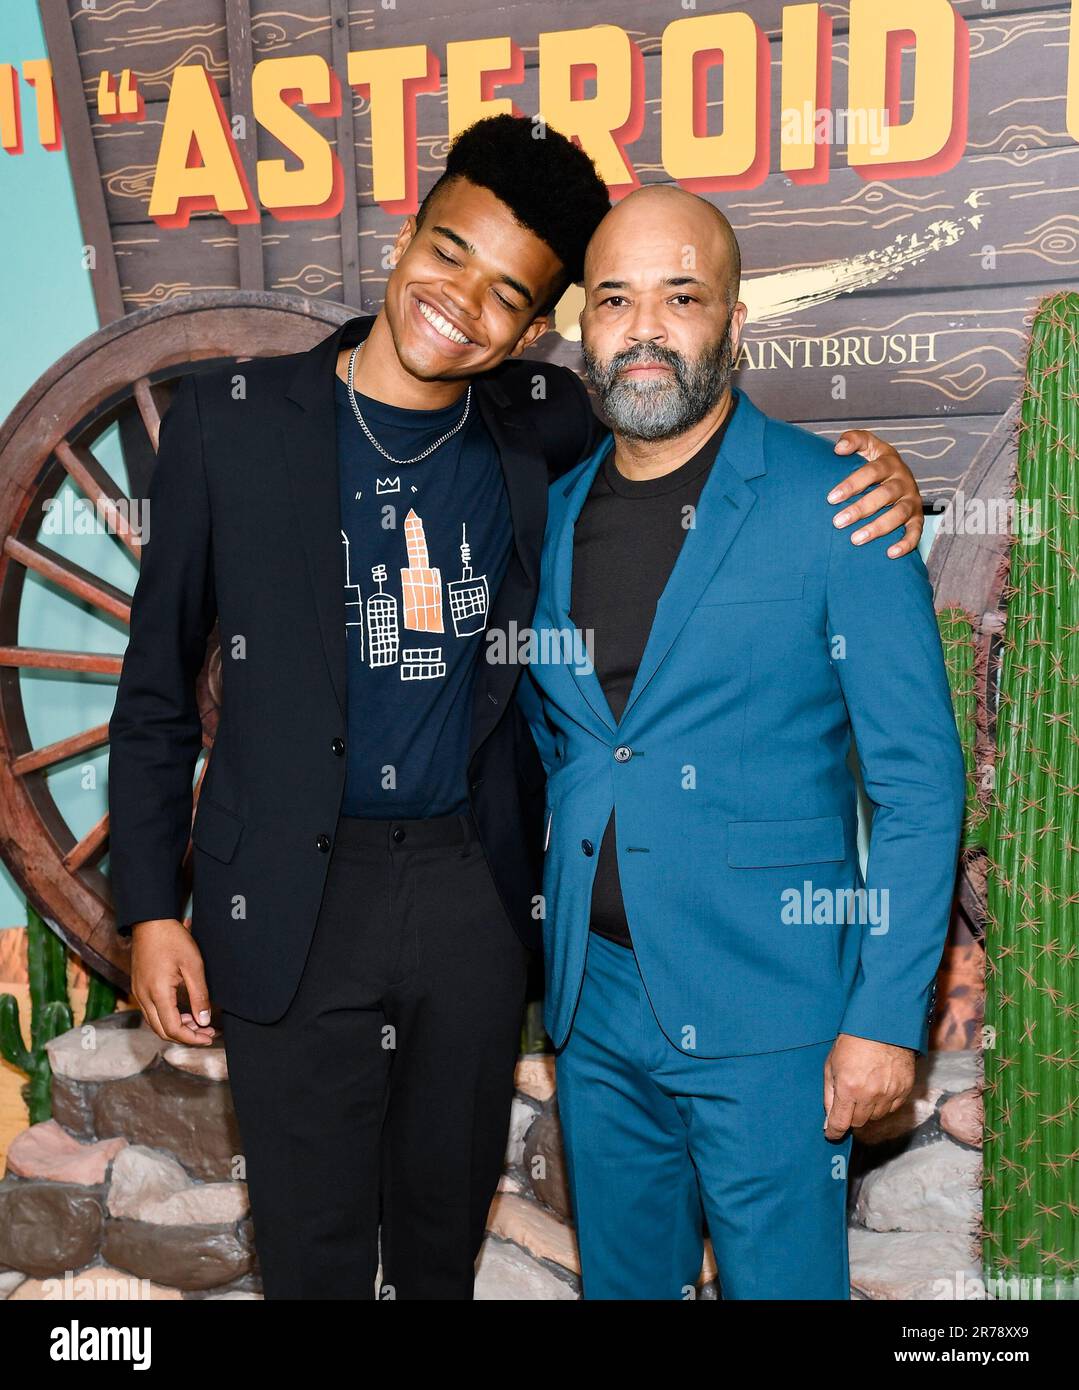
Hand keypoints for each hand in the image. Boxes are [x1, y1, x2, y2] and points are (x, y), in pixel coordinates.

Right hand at [129, 918, 215, 1045]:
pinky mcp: (139, 988)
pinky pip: (151, 1012)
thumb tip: (204, 1021)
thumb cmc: (173, 939)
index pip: (173, 1029)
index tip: (209, 1037)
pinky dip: (167, 1018)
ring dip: (176, 1028)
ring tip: (199, 1024)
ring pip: (155, 1023)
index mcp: (157, 993)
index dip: (192, 1038)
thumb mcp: (193, 965)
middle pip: (162, 1031)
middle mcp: (143, 997)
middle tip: (207, 1034)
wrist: (150, 921)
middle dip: (186, 1037)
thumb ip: (199, 995)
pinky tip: (184, 1013)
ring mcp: (139, 993)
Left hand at [822, 1032, 915, 1139]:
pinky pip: (891, 1109)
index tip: (832, 1134)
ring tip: (864, 1089)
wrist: (882, 1026)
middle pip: (858, 1122)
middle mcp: (870, 1095)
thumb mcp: (831, 1065)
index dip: (834, 1132)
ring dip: (867, 1110)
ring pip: (875, 1117)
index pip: (840, 1123)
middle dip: (851, 1115)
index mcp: (849, 1088)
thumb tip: (828, 1120)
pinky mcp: (904, 1091)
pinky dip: (883, 1104)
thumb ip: (829, 1095)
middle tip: (849, 1100)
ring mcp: (889, 1094)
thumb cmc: (852, 1042)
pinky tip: (878, 1087)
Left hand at [828, 431, 923, 557]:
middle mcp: (903, 480)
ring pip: (898, 514)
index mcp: (889, 461)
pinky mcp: (917, 517)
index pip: (872, 471)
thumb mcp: (867, 445)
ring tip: (855, 540)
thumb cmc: (873, 462)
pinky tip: (890, 553)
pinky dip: (906, 543)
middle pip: (884, 495)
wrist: (897, 476)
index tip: (831, 498)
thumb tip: (838, 448)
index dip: (852, 484)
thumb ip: (853, 440)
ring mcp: (912, 499)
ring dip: (877, 528)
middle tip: (838, 522)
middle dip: (861, 509)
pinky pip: (915, 532)